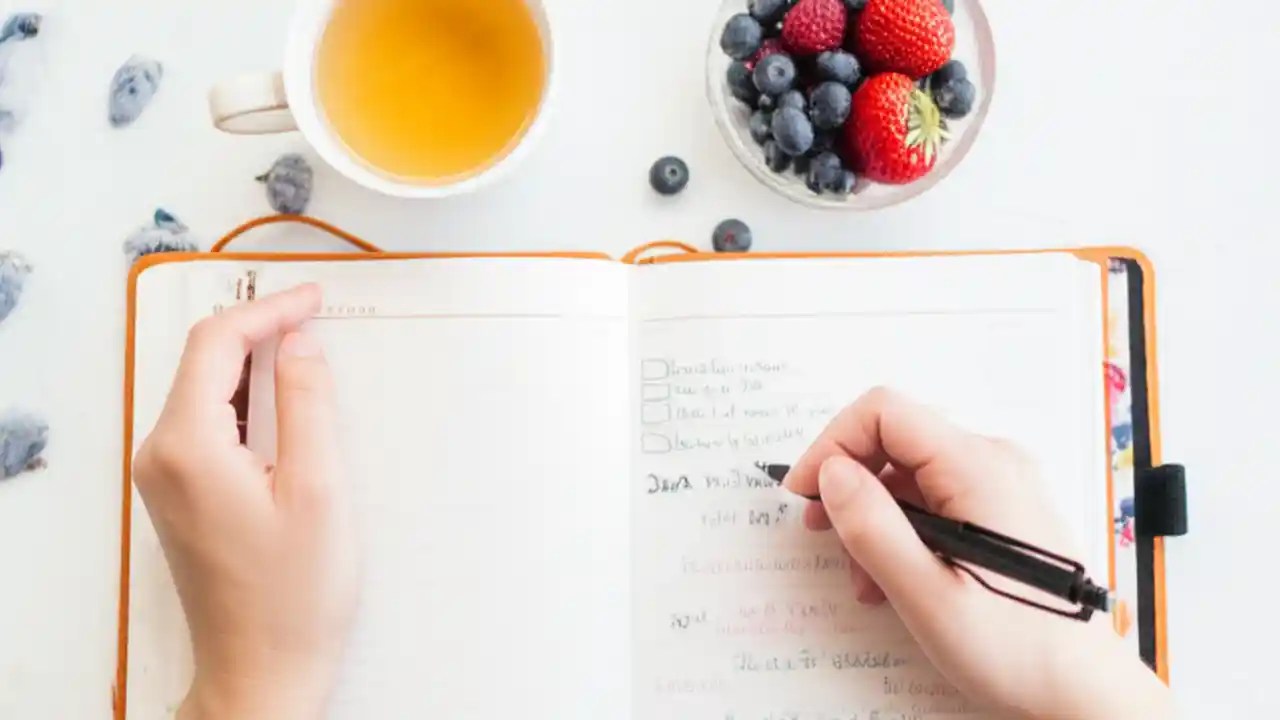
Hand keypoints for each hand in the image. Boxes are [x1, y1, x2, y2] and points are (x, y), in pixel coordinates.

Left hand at [133, 285, 356, 719]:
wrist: (261, 673)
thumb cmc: (293, 597)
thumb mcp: (319, 489)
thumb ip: (307, 405)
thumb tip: (300, 345)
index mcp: (187, 447)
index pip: (216, 344)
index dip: (268, 310)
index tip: (314, 297)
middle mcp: (161, 456)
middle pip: (202, 361)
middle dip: (257, 328)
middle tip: (313, 312)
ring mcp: (164, 478)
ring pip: (203, 390)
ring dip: (250, 362)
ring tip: (304, 347)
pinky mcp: (179, 496)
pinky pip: (204, 424)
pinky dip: (242, 398)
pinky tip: (280, 400)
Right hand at [784, 387, 1172, 719]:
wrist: (1083, 689)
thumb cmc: (1015, 646)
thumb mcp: (927, 593)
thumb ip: (873, 526)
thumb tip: (832, 472)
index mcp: (977, 467)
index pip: (885, 411)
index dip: (832, 443)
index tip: (804, 493)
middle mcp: (994, 460)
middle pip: (896, 439)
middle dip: (849, 483)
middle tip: (821, 534)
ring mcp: (1003, 483)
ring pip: (911, 473)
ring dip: (874, 515)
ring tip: (864, 577)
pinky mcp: (1004, 509)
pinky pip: (937, 497)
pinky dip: (904, 528)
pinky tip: (895, 578)